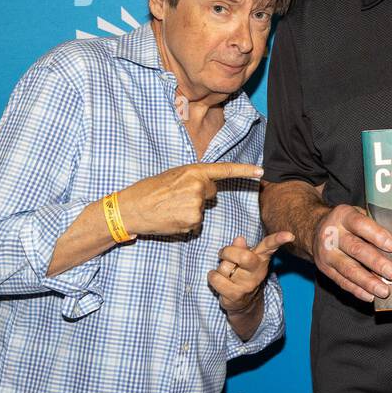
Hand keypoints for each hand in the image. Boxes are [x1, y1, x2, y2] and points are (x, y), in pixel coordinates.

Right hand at [118, 162, 264, 237]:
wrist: (131, 208)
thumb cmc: (149, 191)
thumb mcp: (172, 176)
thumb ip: (192, 179)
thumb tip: (207, 188)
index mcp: (193, 170)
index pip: (224, 170)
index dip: (244, 170)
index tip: (261, 171)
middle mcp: (198, 185)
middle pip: (211, 193)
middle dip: (199, 196)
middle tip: (175, 197)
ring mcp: (196, 203)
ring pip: (202, 209)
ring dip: (190, 210)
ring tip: (170, 208)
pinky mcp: (193, 220)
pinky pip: (196, 223)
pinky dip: (186, 222)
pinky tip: (171, 218)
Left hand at [208, 231, 293, 313]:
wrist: (242, 302)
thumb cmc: (242, 273)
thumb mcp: (244, 258)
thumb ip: (241, 247)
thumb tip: (239, 239)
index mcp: (261, 258)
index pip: (270, 246)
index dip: (279, 239)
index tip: (290, 235)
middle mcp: (258, 272)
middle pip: (244, 256)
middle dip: (227, 252)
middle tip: (224, 255)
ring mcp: (248, 285)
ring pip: (225, 267)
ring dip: (220, 268)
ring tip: (226, 274)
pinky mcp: (236, 295)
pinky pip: (216, 279)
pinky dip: (212, 277)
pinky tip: (218, 280)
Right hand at [311, 204, 391, 303]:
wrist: (313, 229)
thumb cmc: (346, 223)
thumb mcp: (357, 214)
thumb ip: (374, 225)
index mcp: (343, 216)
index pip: (360, 224)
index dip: (377, 235)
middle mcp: (332, 234)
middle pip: (355, 249)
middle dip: (375, 262)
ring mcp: (327, 254)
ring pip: (348, 269)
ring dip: (368, 282)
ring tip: (384, 290)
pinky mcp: (325, 269)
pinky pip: (342, 281)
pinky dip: (357, 290)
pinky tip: (370, 296)